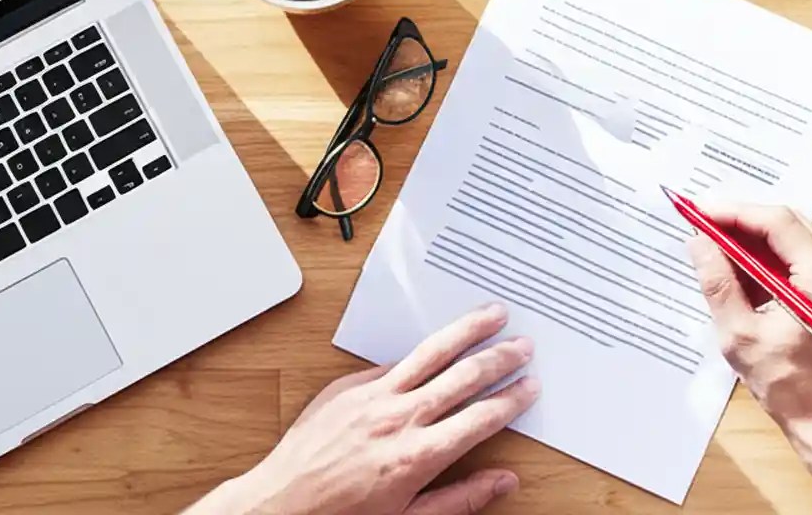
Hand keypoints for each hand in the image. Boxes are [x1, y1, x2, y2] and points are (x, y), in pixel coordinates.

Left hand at [185, 304, 538, 514]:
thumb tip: (504, 481)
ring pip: (429, 353)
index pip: (480, 418)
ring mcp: (370, 397)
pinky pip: (391, 363)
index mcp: (418, 456)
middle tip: (524, 344)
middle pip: (462, 376)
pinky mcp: (347, 386)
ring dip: (465, 331)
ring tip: (490, 315)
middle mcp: (398, 419)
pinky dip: (418, 351)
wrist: (281, 504)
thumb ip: (460, 498)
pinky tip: (436, 342)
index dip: (511, 399)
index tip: (530, 386)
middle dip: (498, 357)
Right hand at [688, 203, 811, 513]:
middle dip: (737, 221)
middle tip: (697, 224)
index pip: (775, 222)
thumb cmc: (788, 382)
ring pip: (786, 235)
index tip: (697, 212)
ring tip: (709, 244)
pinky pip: (793, 253)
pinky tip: (733, 264)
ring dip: (747, 237)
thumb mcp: (740, 333)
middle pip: (783, 222)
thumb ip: (718, 282)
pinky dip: (762, 254)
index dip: (732, 212)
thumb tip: (698, 242)